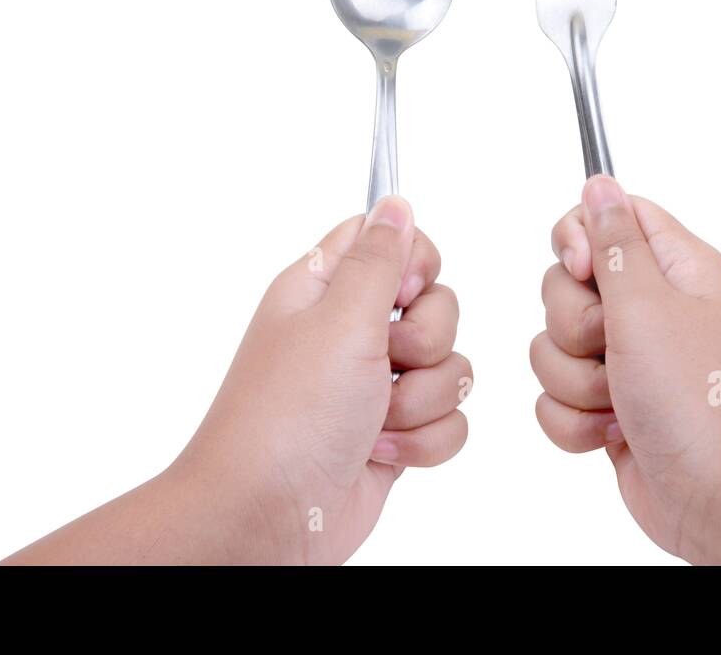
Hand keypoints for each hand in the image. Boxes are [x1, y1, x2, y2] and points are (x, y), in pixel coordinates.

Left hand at [4, 196, 470, 564]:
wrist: (269, 516)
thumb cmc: (287, 419)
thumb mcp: (339, 320)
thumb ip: (379, 258)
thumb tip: (396, 203)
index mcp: (324, 291)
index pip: (390, 241)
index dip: (414, 264)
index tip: (401, 295)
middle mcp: (350, 333)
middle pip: (438, 305)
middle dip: (427, 342)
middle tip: (385, 362)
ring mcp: (374, 386)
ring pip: (451, 366)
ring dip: (423, 401)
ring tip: (374, 421)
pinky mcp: (394, 433)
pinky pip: (450, 419)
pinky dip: (425, 442)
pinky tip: (382, 453)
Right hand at [533, 176, 720, 564]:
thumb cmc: (701, 401)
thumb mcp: (650, 305)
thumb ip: (613, 241)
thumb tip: (598, 181)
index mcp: (676, 270)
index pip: (607, 217)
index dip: (579, 241)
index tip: (587, 272)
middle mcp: (652, 310)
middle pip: (564, 285)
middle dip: (572, 325)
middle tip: (615, 349)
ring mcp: (629, 363)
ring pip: (551, 346)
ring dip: (574, 381)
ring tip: (621, 402)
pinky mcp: (610, 409)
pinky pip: (553, 399)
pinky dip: (575, 422)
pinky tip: (614, 435)